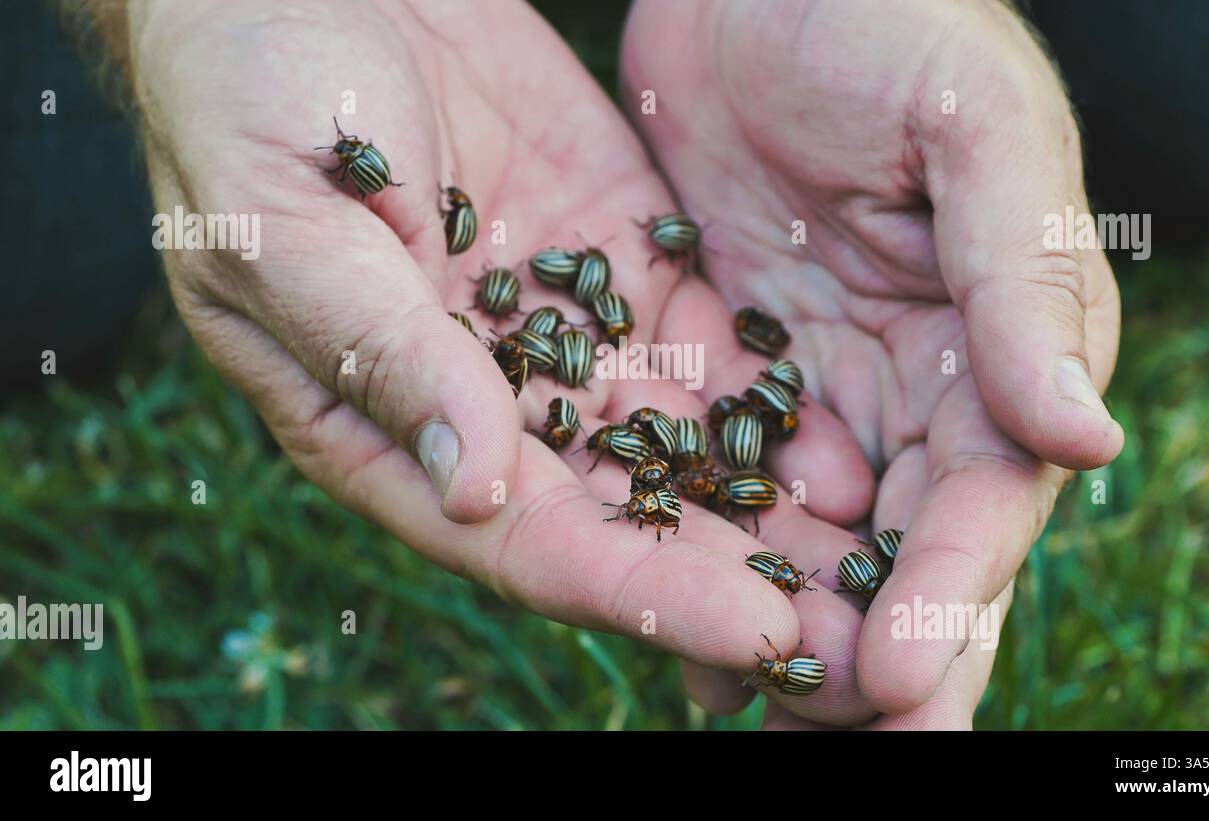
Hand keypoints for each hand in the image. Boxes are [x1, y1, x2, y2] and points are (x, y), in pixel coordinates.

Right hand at [125, 0, 874, 685]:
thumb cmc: (247, 99)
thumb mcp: (287, 228)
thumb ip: (386, 355)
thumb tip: (476, 487)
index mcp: (385, 427)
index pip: (529, 538)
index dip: (644, 590)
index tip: (757, 631)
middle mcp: (488, 406)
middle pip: (627, 520)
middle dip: (739, 583)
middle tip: (860, 639)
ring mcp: (563, 337)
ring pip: (680, 452)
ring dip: (776, 518)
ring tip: (884, 567)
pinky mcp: (621, 266)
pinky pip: (708, 351)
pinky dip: (777, 406)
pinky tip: (853, 448)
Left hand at [622, 0, 1123, 726]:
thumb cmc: (890, 17)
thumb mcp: (975, 128)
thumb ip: (1024, 279)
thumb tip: (1086, 441)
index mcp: (996, 341)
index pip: (980, 495)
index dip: (947, 591)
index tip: (900, 677)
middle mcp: (913, 384)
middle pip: (903, 546)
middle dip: (878, 651)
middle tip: (835, 742)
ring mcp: (818, 382)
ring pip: (811, 534)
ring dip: (789, 627)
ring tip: (749, 714)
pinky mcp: (727, 362)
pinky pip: (719, 473)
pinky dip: (706, 546)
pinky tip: (675, 616)